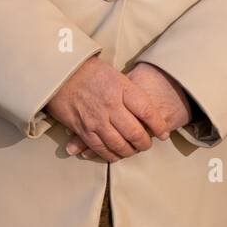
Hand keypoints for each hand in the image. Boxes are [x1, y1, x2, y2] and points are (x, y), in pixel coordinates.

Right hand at [64, 62, 194, 160]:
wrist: (61, 72)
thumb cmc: (92, 71)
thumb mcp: (116, 75)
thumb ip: (130, 93)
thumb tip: (147, 112)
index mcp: (122, 89)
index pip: (147, 111)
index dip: (158, 125)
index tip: (164, 133)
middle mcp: (111, 106)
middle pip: (135, 132)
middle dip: (145, 143)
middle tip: (148, 144)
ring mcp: (96, 120)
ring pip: (119, 144)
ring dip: (129, 151)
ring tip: (135, 150)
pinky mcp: (83, 129)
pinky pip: (100, 148)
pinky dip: (111, 155)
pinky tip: (117, 155)